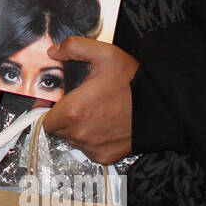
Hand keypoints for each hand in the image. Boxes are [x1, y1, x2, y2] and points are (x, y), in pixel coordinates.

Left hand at [40, 37, 138, 164]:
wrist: (161, 106)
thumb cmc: (133, 82)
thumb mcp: (104, 54)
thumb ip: (74, 48)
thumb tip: (54, 51)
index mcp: (73, 111)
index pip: (45, 119)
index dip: (50, 110)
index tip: (62, 103)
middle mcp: (80, 134)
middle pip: (59, 130)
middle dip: (66, 118)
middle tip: (84, 104)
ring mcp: (92, 147)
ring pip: (74, 140)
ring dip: (80, 130)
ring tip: (98, 113)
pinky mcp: (105, 157)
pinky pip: (90, 150)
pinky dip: (94, 141)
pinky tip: (107, 126)